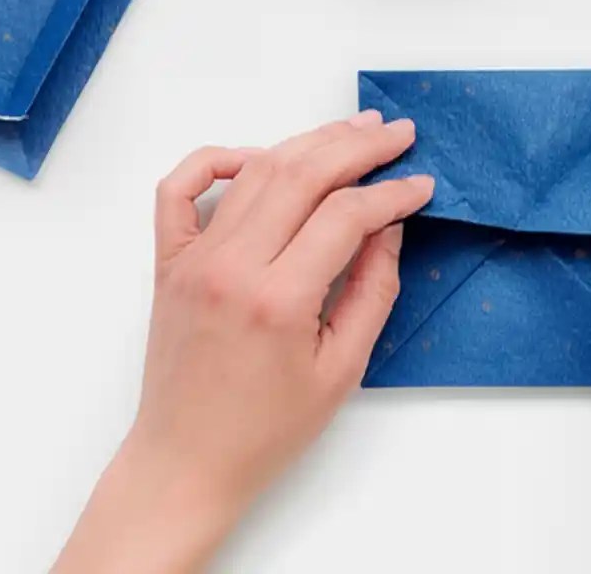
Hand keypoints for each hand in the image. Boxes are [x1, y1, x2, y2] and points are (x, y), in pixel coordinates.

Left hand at [54, 111, 433, 572]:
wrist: (186, 461)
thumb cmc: (267, 430)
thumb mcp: (343, 370)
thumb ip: (372, 291)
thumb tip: (388, 228)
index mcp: (279, 299)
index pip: (345, 215)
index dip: (392, 193)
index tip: (422, 186)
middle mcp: (232, 266)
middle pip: (301, 175)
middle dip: (358, 147)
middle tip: (397, 134)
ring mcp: (193, 259)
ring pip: (255, 171)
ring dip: (308, 142)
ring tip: (352, 130)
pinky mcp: (168, 262)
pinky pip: (181, 188)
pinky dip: (217, 158)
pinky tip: (258, 154)